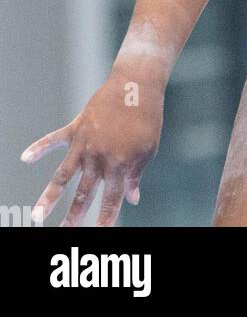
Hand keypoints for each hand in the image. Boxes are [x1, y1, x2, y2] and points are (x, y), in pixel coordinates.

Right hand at [21, 70, 163, 226]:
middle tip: (64, 233)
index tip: (99, 235)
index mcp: (120, 165)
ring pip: (63, 175)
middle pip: (83, 194)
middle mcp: (99, 157)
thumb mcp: (148, 149)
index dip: (106, 219)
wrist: (137, 84)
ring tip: (37, 216)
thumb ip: (136, 174)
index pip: (111, 200)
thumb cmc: (147, 118)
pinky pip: (54, 139)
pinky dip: (39, 147)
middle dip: (74, 216)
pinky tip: (25, 158)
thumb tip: (132, 199)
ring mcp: (85, 143)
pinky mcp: (77, 127)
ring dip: (49, 197)